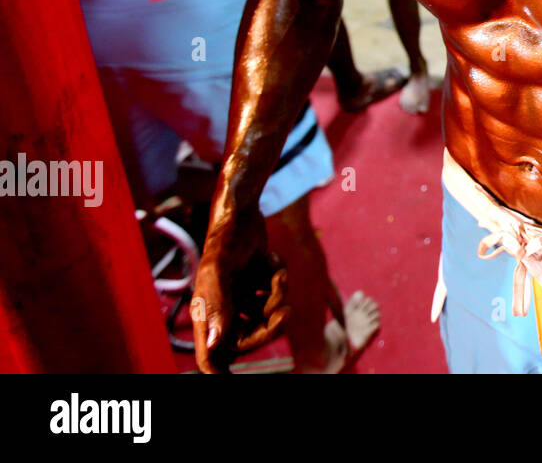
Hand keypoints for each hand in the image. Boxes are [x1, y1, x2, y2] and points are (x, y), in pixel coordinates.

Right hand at [191, 210, 289, 373]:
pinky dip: (277, 279)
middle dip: (269, 328)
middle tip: (285, 313)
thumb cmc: (223, 236)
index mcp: (206, 312)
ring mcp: (238, 295)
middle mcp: (221, 308)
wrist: (242, 207)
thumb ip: (217, 306)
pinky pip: (273, 293)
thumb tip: (217, 345)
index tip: (230, 382)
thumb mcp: (217, 269)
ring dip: (276, 297)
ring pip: (264, 316)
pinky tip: (270, 260)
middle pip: (247, 340)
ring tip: (277, 276)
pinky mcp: (254, 281)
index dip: (219, 373)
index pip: (210, 357)